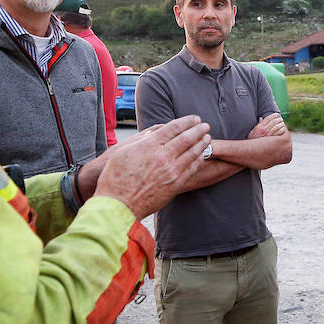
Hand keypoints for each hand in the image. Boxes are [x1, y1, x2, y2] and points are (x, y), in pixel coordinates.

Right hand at [93, 116, 210, 217]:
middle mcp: (162, 157)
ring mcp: (171, 172)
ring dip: (202, 143)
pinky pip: (191, 169)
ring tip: (207, 137)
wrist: (118, 205)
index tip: (194, 118)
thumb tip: (155, 133)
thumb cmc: (115, 177)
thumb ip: (142, 139)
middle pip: (187, 138)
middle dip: (198, 130)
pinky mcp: (175, 185)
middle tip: (205, 125)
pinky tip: (201, 156)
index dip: (187, 121)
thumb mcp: (123, 151)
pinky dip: (198, 160)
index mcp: (149, 145)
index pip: (173, 128)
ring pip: (192, 153)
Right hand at [247, 113, 288, 138]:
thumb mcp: (253, 130)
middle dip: (278, 119)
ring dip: (281, 124)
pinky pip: (278, 133)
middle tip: (281, 119)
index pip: (268, 118)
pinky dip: (281, 130)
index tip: (277, 114)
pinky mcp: (271, 140)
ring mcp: (268, 135)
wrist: (252, 149)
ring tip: (282, 123)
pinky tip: (283, 129)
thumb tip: (261, 118)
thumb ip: (258, 124)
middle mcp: (264, 130)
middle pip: (274, 122)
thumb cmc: (252, 139)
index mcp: (260, 126)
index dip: (274, 115)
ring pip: (277, 127)